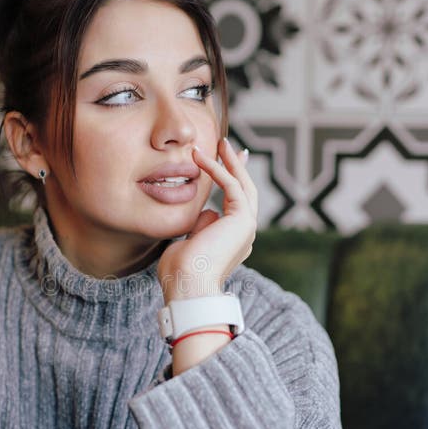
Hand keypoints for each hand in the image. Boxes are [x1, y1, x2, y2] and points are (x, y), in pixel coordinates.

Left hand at [157, 139, 257, 301]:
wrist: (188, 286)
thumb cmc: (180, 272)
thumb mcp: (189, 243)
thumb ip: (199, 227)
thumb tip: (206, 212)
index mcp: (233, 241)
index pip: (235, 205)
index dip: (230, 180)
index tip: (222, 162)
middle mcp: (244, 234)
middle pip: (245, 191)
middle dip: (236, 166)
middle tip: (226, 145)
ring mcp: (247, 227)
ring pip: (243, 185)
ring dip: (230, 162)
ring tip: (219, 142)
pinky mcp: (243, 220)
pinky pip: (232, 185)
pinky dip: (217, 169)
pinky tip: (199, 157)